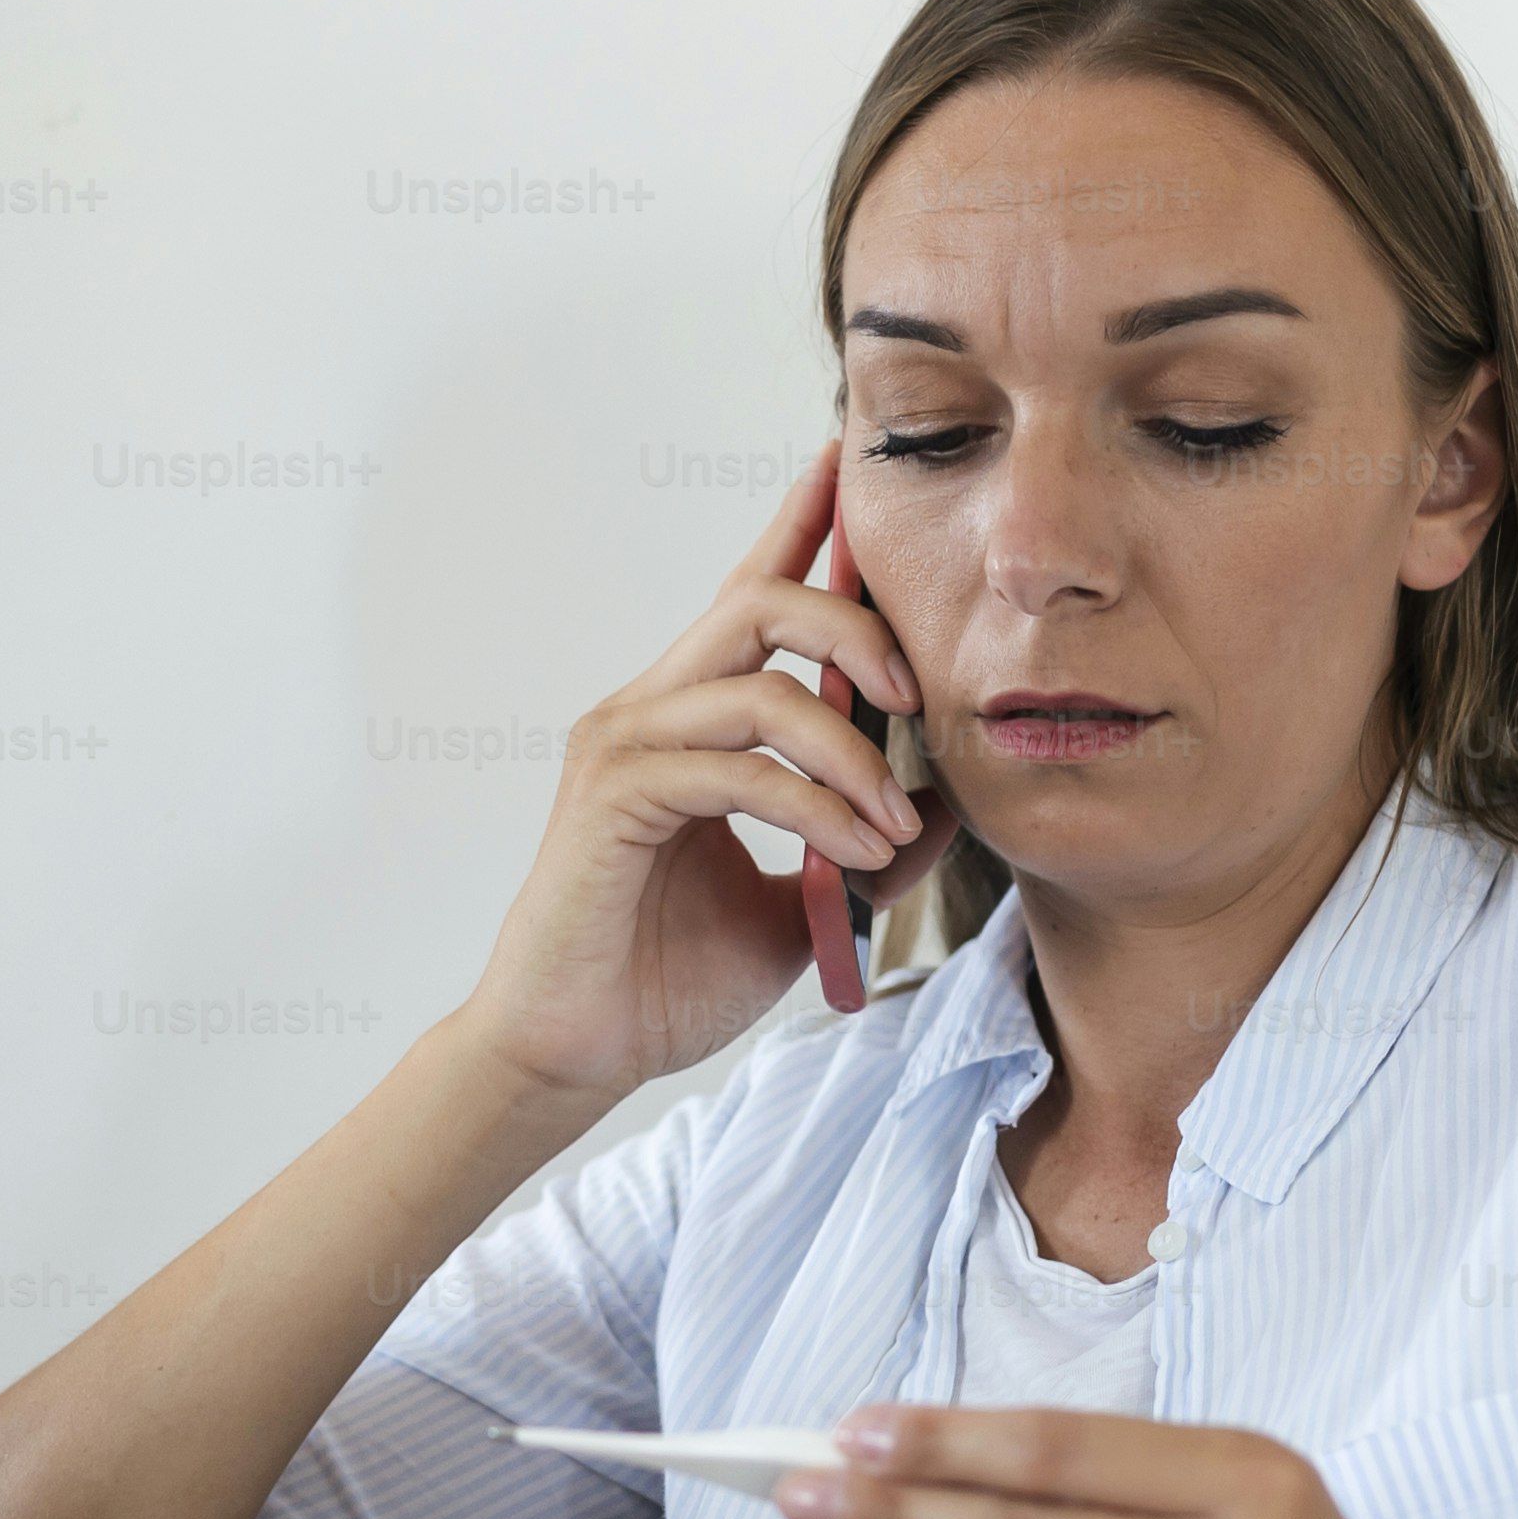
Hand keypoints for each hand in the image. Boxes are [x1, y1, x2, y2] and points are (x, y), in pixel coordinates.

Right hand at [449, 442, 953, 1107]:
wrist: (575, 1051)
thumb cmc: (665, 977)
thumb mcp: (801, 906)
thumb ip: (862, 849)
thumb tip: (942, 811)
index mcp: (689, 717)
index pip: (748, 592)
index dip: (799, 524)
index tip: (847, 467)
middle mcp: (650, 709)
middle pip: (759, 600)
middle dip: (855, 627)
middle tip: (919, 696)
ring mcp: (624, 744)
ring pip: (759, 682)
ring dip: (851, 752)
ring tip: (892, 825)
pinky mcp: (612, 796)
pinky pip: (735, 767)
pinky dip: (814, 807)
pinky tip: (853, 851)